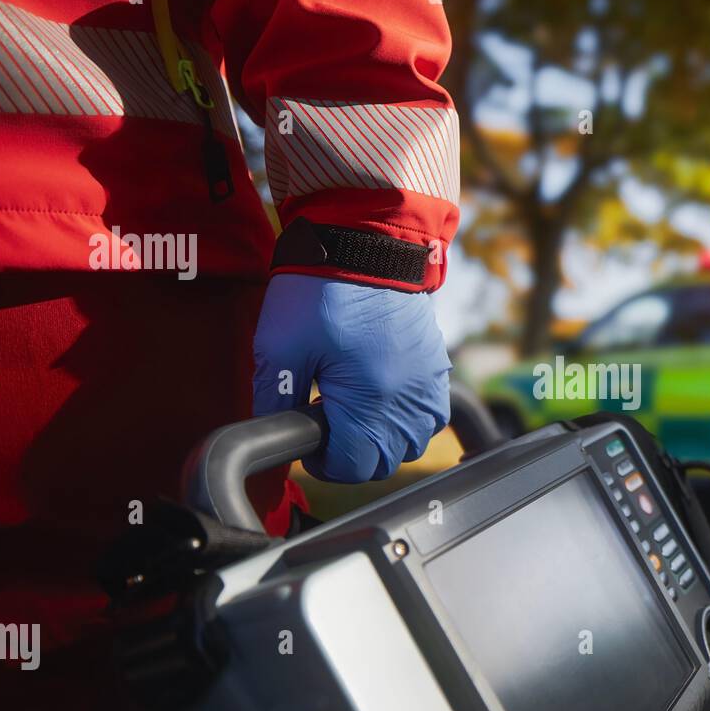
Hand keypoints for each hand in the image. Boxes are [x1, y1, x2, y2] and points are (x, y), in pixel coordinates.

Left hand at [252, 274, 451, 482]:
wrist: (365, 244)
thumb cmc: (320, 291)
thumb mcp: (279, 347)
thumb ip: (274, 402)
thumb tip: (275, 437)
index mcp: (370, 400)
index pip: (353, 466)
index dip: (324, 462)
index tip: (310, 438)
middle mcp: (407, 400)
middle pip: (384, 461)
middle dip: (353, 453)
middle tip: (328, 422)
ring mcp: (427, 385)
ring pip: (411, 443)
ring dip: (382, 439)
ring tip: (355, 410)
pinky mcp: (436, 368)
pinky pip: (430, 416)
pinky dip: (408, 418)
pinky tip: (383, 396)